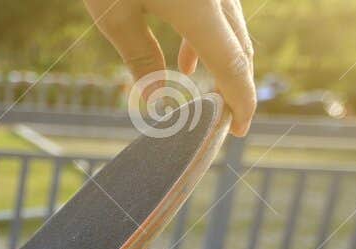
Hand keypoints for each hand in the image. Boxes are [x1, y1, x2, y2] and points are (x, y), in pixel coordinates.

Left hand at [83, 0, 255, 135]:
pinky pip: (217, 10)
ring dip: (219, 62)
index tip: (239, 130)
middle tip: (224, 120)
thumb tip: (157, 101)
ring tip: (199, 94)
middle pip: (240, 47)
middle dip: (234, 85)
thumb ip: (141, 59)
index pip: (232, 65)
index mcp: (201, 8)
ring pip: (229, 27)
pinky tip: (185, 62)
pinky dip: (206, 38)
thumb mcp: (114, 16)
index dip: (240, 100)